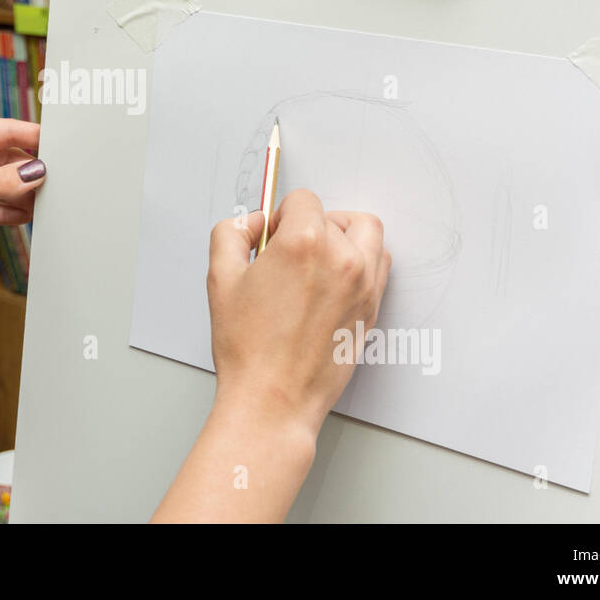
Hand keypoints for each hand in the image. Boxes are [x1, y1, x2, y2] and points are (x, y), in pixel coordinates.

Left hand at [0, 118, 45, 273]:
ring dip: (19, 194)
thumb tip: (35, 172)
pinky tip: (26, 216)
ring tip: (48, 202)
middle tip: (59, 181)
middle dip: (29, 170)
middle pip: (5, 159)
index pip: (4, 131)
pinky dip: (6, 212)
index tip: (62, 148)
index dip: (33, 138)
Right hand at [151, 189, 389, 521]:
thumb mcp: (220, 278)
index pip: (304, 199)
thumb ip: (232, 233)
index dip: (282, 214)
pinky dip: (360, 262)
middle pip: (337, 214)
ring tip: (318, 259)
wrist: (274, 399)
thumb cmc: (249, 348)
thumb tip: (253, 224)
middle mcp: (342, 259)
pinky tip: (332, 280)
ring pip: (368, 235)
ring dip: (345, 236)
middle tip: (291, 251)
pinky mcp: (373, 309)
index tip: (273, 237)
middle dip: (311, 224)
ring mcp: (363, 285)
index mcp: (304, 243)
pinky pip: (379, 266)